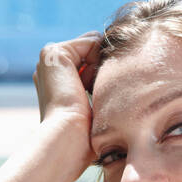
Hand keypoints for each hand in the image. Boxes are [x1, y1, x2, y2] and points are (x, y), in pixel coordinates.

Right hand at [32, 31, 102, 178]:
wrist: (70, 139)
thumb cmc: (87, 137)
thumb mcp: (98, 110)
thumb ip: (104, 92)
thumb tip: (131, 86)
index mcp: (57, 80)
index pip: (93, 60)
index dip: (105, 74)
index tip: (101, 97)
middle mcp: (51, 67)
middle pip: (95, 50)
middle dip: (104, 66)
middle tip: (96, 95)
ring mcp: (50, 58)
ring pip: (94, 45)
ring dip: (102, 65)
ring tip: (90, 92)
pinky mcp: (53, 52)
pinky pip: (91, 42)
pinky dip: (98, 59)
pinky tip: (87, 83)